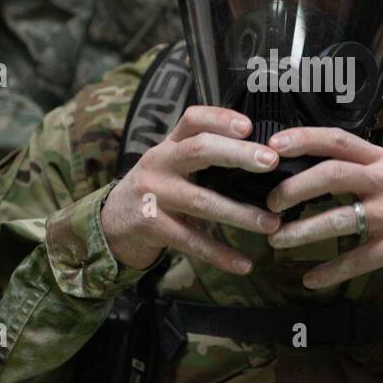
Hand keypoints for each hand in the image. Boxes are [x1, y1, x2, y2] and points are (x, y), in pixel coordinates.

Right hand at [100, 106, 281, 274]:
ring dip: (240, 214)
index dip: (220, 118)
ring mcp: (153, 196)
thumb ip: (202, 155)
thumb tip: (259, 154)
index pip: (192, 119)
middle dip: (238, 155)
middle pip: (200, 151)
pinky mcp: (152, 227)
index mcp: (168, 145)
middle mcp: (159, 164)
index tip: (249, 126)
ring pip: (202, 202)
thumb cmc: (155, 189)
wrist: (110, 222)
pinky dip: (219, 254)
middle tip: (271, 162)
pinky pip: (191, 242)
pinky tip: (243, 264)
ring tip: (271, 223)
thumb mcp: (170, 163)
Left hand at [262, 127, 382, 293]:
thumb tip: (307, 172)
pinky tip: (310, 279)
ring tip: (278, 240)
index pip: (338, 140)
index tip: (273, 146)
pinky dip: (330, 271)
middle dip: (295, 186)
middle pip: (333, 173)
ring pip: (339, 218)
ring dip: (302, 230)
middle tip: (271, 201)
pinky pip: (356, 259)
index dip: (303, 139)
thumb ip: (358, 173)